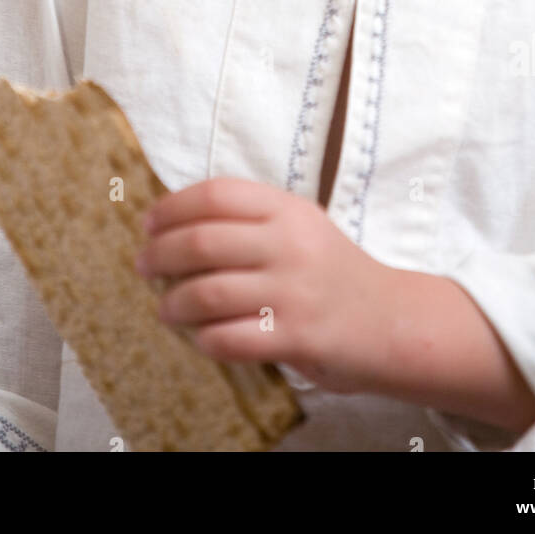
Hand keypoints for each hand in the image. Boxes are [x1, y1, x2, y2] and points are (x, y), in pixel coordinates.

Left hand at [134, 176, 393, 394]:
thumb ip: (251, 217)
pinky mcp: (296, 338)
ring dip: (173, 303)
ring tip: (165, 308)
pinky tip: (201, 338)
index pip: (216, 194)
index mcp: (288, 209)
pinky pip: (229, 339)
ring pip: (207, 294)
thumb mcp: (300, 225)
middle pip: (201, 241)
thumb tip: (175, 219)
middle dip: (159, 254)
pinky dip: (205, 340)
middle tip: (143, 265)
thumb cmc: (332, 270)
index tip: (148, 223)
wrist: (391, 320)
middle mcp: (289, 244)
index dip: (172, 206)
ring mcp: (293, 292)